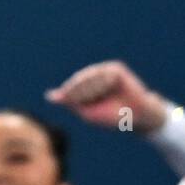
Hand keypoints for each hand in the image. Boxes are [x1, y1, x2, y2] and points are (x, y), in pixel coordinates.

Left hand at [46, 61, 167, 133]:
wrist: (136, 116)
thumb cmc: (110, 116)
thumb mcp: (87, 111)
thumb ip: (69, 101)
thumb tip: (49, 96)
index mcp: (84, 87)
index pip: (70, 88)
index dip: (71, 96)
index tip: (80, 106)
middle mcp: (93, 77)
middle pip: (77, 83)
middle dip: (82, 94)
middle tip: (95, 103)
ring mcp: (104, 71)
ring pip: (88, 77)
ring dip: (92, 90)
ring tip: (102, 98)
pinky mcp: (115, 69)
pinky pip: (102, 73)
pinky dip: (103, 83)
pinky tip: (110, 88)